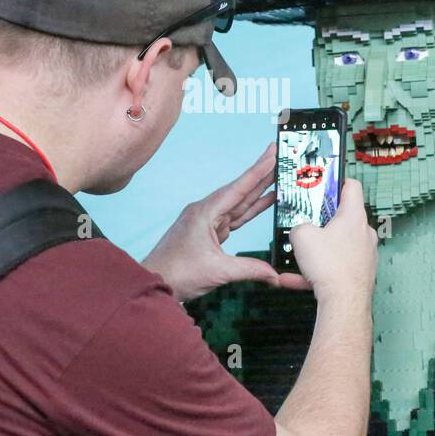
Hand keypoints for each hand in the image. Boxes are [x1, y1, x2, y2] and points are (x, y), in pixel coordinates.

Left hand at [143, 143, 311, 299]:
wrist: (155, 282)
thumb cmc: (178, 273)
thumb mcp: (218, 271)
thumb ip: (250, 269)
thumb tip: (275, 275)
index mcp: (204, 213)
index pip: (238, 189)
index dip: (257, 171)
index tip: (272, 153)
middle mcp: (206, 212)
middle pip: (240, 191)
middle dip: (261, 175)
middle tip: (279, 157)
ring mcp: (207, 222)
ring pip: (238, 204)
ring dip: (258, 191)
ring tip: (278, 177)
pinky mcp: (209, 233)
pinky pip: (235, 217)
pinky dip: (250, 210)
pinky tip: (264, 201)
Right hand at [289, 178, 377, 299]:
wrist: (344, 302)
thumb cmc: (330, 267)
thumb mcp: (301, 236)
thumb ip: (299, 227)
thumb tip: (300, 232)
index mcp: (354, 216)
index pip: (352, 187)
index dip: (338, 182)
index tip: (327, 183)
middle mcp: (364, 233)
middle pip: (343, 219)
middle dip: (323, 223)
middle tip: (307, 226)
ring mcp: (365, 255)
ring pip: (337, 247)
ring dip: (317, 252)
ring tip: (296, 261)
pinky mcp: (360, 274)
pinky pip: (335, 268)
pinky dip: (317, 272)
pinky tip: (296, 280)